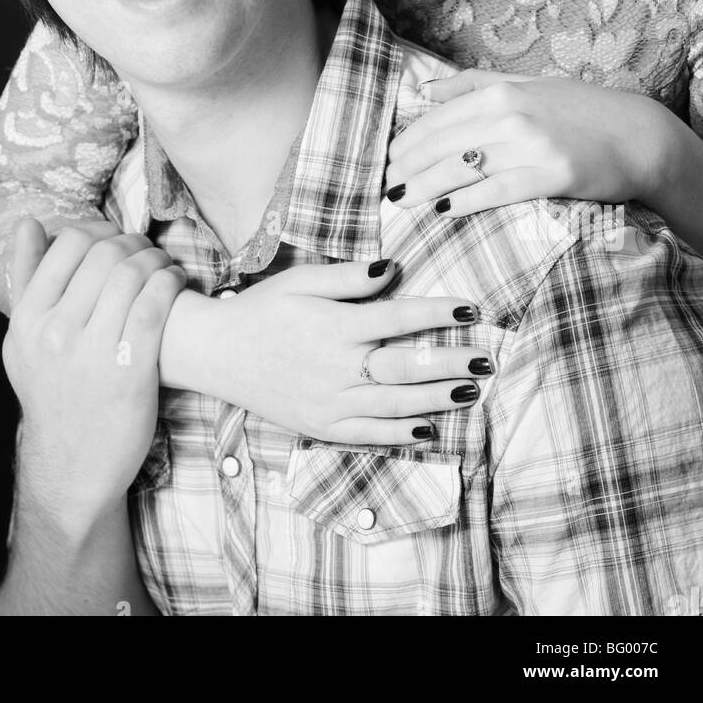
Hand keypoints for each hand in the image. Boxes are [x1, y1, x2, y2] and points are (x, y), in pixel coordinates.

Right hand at [2, 219, 184, 519]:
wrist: (73, 465)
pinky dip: (170, 281)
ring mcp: (93, 351)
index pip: (68, 244)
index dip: (99, 231)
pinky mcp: (131, 367)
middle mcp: (55, 332)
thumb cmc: (54, 395)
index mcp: (27, 320)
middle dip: (132, 243)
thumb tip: (28, 223)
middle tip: (144, 251)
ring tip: (161, 265)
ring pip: (133, 273)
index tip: (113, 240)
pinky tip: (174, 282)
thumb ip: (25, 278)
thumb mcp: (23, 340)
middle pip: (106, 254)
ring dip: (155, 258)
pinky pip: (156, 302)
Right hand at [206, 259, 489, 442]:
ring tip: (471, 391)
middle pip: (406, 366)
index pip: (398, 318)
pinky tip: (429, 428)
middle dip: (450, 362)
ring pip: (396, 404)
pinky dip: (401, 433)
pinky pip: (370, 433)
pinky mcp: (322, 425)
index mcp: (335, 325)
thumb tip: (392, 269)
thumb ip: (349, 277)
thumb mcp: (301, 280)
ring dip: (438, 399)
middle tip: (485, 358)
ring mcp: (331, 401)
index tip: (470, 309)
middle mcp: (338, 366)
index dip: (437, 313)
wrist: (218, 353)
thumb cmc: (262, 309)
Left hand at [385, 69, 665, 215]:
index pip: (437, 119)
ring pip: (460, 169)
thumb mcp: (528, 84)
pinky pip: (495, 191)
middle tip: (385, 186)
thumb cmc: (581, 110)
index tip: (387, 159)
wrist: (638, 135)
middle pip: (441, 144)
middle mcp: (511, 114)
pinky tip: (444, 211)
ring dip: (424, 187)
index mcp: (501, 92)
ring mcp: (530, 145)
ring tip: (401, 201)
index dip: (407, 142)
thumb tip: (427, 89)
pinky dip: (465, 202)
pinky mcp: (550, 175)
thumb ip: (475, 83)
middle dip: (407, 167)